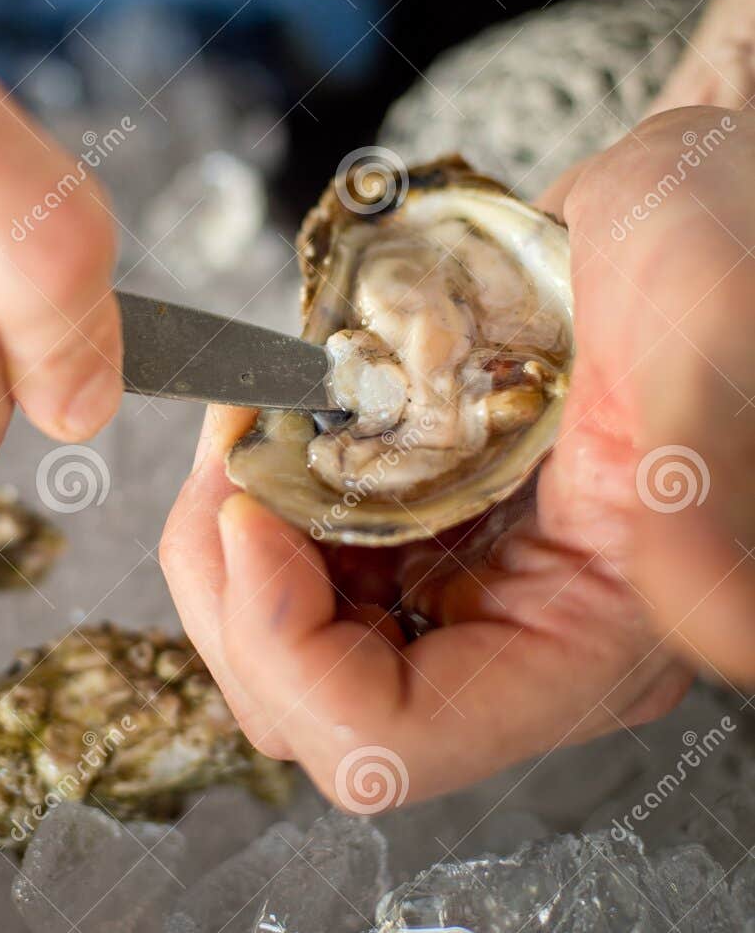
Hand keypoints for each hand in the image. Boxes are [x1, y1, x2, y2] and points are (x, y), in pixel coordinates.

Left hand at [160, 106, 753, 807]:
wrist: (690, 191)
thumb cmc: (714, 251)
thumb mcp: (705, 341)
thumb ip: (696, 488)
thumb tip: (723, 631)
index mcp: (585, 640)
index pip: (391, 740)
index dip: (285, 652)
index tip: (250, 514)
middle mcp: (511, 634)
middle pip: (307, 705)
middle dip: (232, 592)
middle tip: (228, 459)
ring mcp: (455, 580)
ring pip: (281, 639)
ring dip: (227, 540)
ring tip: (241, 426)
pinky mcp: (414, 526)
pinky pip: (292, 559)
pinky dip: (254, 496)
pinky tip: (266, 420)